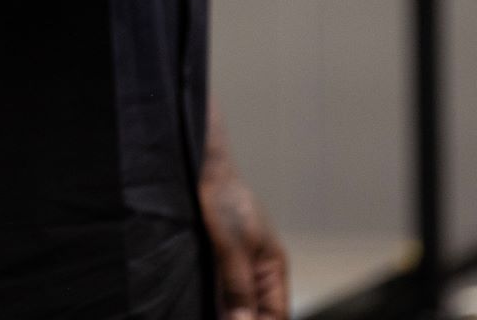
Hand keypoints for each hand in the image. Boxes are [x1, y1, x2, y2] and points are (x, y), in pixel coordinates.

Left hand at [202, 160, 289, 319]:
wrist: (204, 171)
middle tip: (218, 319)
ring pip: (236, 306)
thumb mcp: (234, 247)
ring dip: (225, 314)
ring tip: (209, 314)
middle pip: (257, 313)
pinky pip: (219, 293)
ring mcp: (237, 269)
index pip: (276, 315)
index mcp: (273, 270)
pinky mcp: (217, 263)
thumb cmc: (225, 202)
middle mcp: (257, 273)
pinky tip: (200, 307)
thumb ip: (239, 287)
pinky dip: (214, 303)